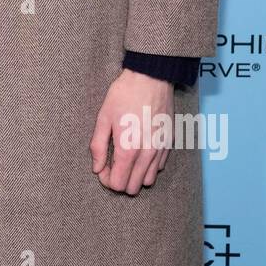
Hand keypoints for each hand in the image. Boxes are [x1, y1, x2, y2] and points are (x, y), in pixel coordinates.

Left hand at [90, 69, 173, 195]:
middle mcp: (147, 155)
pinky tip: (140, 150)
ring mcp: (160, 150)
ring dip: (135, 174)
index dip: (106, 179)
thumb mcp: (103, 118)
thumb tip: (97, 168)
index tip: (103, 166)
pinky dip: (148, 165)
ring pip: (148, 180)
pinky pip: (159, 167)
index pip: (118, 185)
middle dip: (120, 180)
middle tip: (112, 163)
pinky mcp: (169, 143)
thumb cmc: (124, 95)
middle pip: (133, 188)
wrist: (151, 78)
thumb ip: (98, 147)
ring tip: (126, 158)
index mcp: (128, 150)